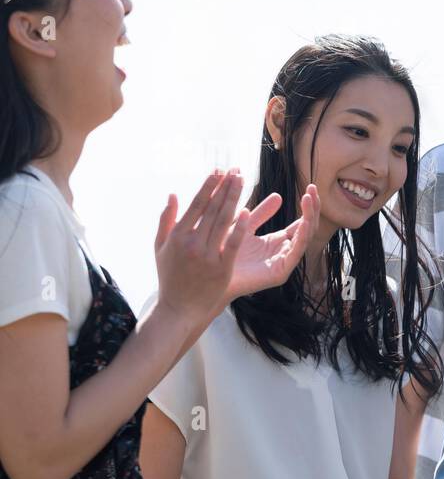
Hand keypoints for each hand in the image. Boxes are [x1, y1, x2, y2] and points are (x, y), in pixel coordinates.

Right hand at [154, 169, 250, 322]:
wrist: (179, 308)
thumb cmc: (170, 277)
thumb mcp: (160, 247)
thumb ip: (165, 220)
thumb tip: (172, 195)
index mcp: (177, 235)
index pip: (196, 204)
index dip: (209, 186)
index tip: (219, 171)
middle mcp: (192, 243)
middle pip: (212, 209)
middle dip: (225, 187)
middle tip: (236, 170)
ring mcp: (207, 255)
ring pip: (223, 221)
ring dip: (234, 198)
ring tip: (242, 180)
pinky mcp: (221, 268)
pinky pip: (233, 244)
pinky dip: (240, 228)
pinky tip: (248, 211)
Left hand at [224, 183, 319, 301]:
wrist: (210, 275)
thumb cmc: (224, 252)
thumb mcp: (244, 226)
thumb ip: (261, 213)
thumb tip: (278, 195)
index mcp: (279, 241)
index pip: (302, 222)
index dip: (308, 205)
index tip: (310, 186)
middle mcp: (285, 251)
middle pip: (308, 228)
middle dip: (313, 208)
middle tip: (312, 188)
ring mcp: (284, 262)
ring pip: (306, 238)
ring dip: (310, 218)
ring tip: (309, 199)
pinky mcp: (281, 273)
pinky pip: (296, 252)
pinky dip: (302, 236)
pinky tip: (304, 222)